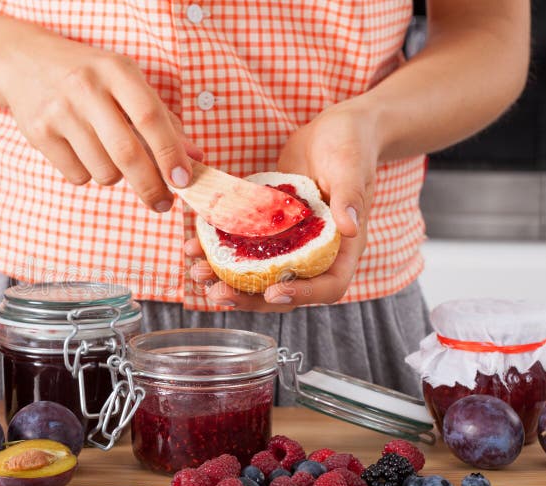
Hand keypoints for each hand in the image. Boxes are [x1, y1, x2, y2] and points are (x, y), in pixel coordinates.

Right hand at [0, 29, 202, 211]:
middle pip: (127, 153)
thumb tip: (195, 158)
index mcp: (117, 70)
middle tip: (162, 204)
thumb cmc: (90, 76)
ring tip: (107, 154)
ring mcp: (59, 111)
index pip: (150, 117)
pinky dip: (87, 174)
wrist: (23, 61)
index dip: (170, 153)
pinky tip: (81, 150)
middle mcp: (86, 88)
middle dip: (150, 186)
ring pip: (103, 171)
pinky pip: (77, 176)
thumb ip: (162, 119)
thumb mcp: (126, 83)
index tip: (183, 181)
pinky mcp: (38, 133)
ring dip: (114, 175)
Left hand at [186, 101, 377, 310]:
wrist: (332, 128)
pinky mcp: (269, 227)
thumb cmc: (351, 144)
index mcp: (343, 246)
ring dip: (226, 278)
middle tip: (217, 293)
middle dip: (249, 296)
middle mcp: (315, 251)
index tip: (273, 292)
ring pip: (258, 273)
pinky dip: (219, 250)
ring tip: (197, 273)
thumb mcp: (351, 166)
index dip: (302, 295)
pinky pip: (244, 246)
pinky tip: (194, 245)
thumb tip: (350, 228)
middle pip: (285, 289)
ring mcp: (289, 242)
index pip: (328, 286)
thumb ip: (350, 196)